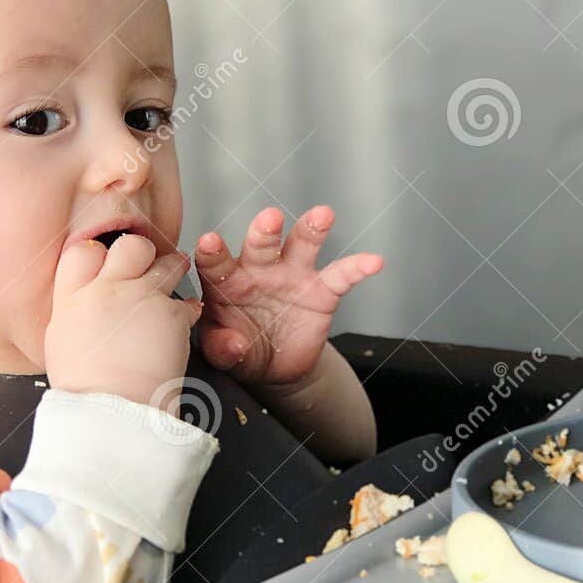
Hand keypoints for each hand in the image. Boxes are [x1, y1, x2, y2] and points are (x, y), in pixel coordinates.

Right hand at [42, 234, 200, 409]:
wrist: (114, 408)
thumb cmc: (87, 386)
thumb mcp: (62, 341)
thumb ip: (75, 310)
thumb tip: (84, 300)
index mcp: (73, 297)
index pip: (84, 251)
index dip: (99, 256)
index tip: (107, 266)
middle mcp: (106, 289)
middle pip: (129, 247)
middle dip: (141, 253)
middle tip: (146, 268)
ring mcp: (141, 297)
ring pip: (166, 264)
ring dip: (172, 271)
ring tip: (173, 283)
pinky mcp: (171, 313)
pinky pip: (186, 301)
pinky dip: (186, 311)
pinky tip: (181, 324)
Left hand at [193, 206, 381, 388]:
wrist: (275, 367)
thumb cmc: (240, 349)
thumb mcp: (224, 354)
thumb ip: (222, 348)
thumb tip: (233, 346)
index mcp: (227, 281)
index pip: (216, 261)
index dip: (213, 251)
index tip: (209, 242)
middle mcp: (260, 270)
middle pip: (261, 244)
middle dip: (264, 230)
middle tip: (269, 219)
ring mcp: (293, 276)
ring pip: (301, 245)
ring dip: (311, 228)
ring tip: (322, 216)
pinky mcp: (322, 291)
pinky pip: (341, 275)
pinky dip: (358, 267)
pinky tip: (373, 261)